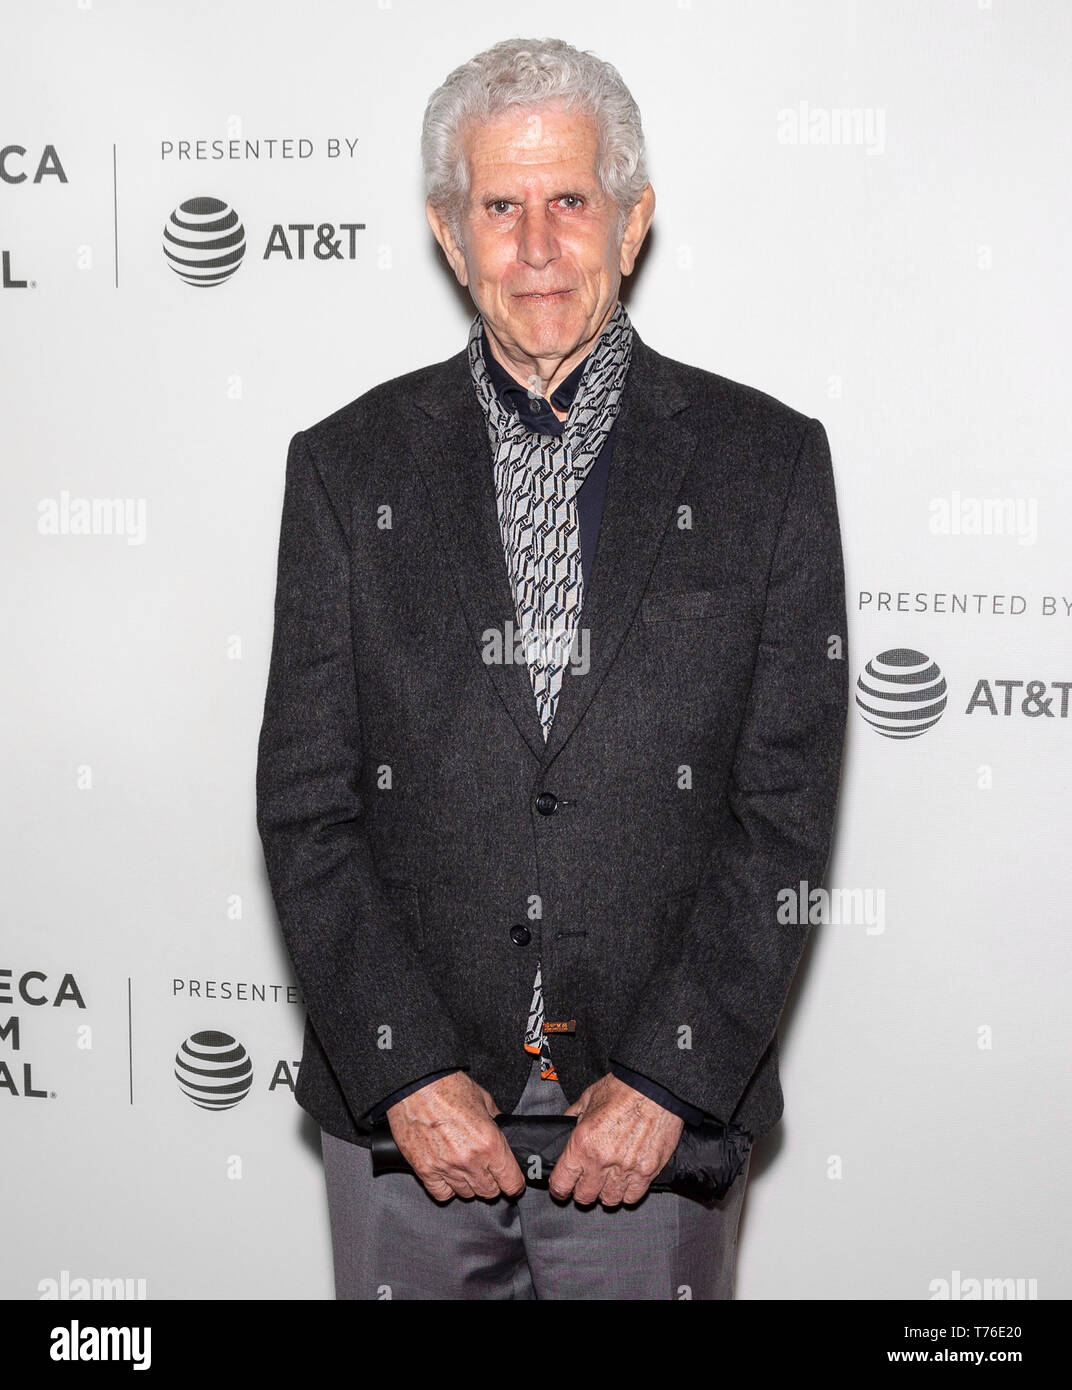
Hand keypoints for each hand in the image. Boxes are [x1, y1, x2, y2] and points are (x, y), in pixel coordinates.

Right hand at [386, 1071, 525, 1201]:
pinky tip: (448, 1173)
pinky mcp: (425, 1171)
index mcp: (489, 1143)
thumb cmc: (447, 1087)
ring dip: (469, 1183)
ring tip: (465, 1166)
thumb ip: (497, 1121)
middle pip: (489, 1191)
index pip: (511, 1182)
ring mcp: (446, 1168)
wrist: (415, 1084)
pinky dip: (447, 1187)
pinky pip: (442, 1193)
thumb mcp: (484, 1099)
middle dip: (492, 1181)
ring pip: (467, 1194)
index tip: (512, 1182)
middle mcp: (470, 1160)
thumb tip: (504, 1134)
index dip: (514, 1183)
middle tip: (486, 1167)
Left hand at [548, 1073, 683, 1206]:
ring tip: (608, 1180)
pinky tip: (626, 1180)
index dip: (558, 1188)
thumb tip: (564, 1127)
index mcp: (582, 1142)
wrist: (655, 1086)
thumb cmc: (623, 1088)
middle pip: (584, 1196)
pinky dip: (628, 1192)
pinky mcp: (647, 1171)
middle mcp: (602, 1160)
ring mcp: (625, 1168)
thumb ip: (573, 1116)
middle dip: (582, 1191)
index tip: (561, 1188)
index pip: (561, 1183)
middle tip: (587, 1181)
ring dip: (606, 1192)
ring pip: (609, 1200)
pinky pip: (632, 1197)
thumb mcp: (588, 1097)